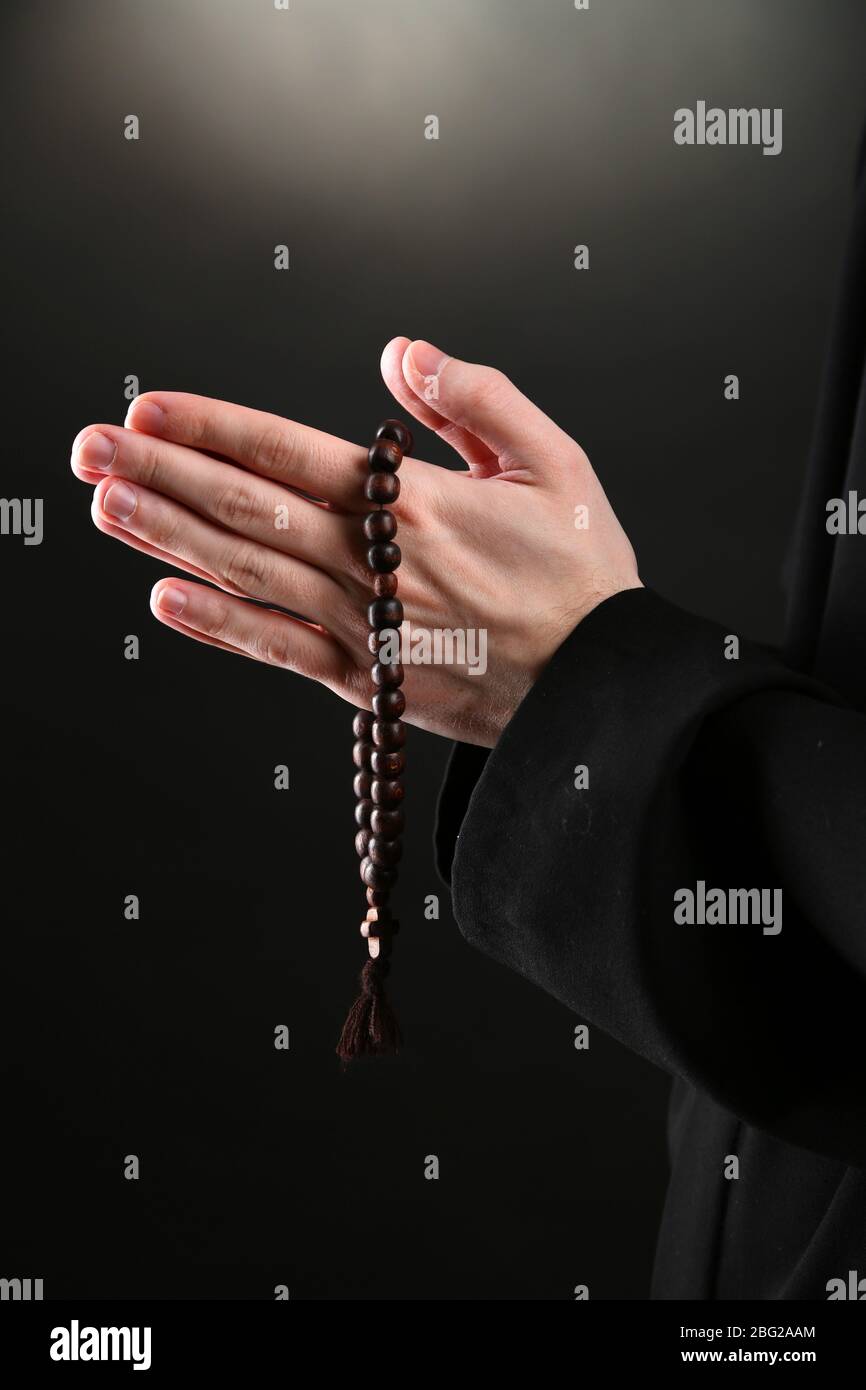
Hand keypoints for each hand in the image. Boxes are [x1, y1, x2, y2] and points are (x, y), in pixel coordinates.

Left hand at [71, 339, 640, 746]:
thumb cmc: (582, 577)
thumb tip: (400, 352)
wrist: (599, 693)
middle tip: (90, 447)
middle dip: (161, 474)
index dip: (212, 426)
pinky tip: (163, 599)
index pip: (291, 451)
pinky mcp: (363, 679)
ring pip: (247, 572)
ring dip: (168, 537)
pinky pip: (276, 649)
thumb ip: (477, 398)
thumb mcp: (554, 462)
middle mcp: (375, 562)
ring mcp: (363, 625)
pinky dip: (217, 625)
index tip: (149, 407)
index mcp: (418, 504)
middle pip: (248, 509)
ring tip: (104, 505)